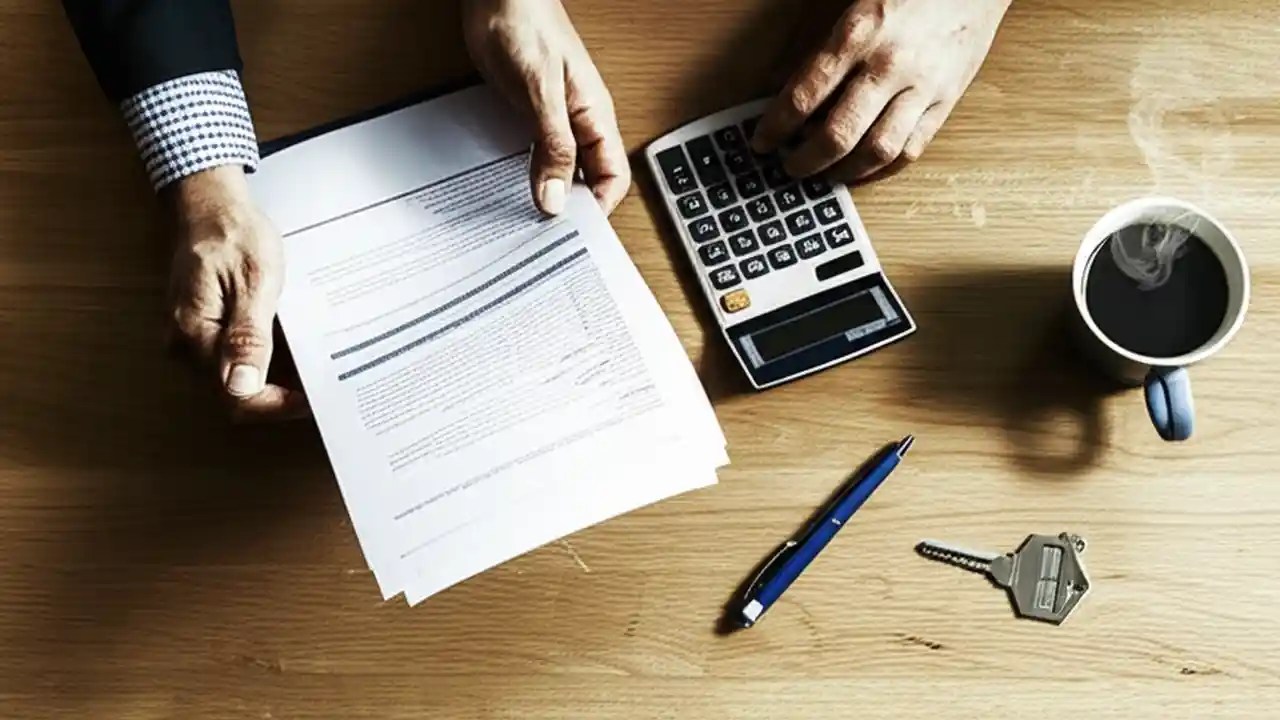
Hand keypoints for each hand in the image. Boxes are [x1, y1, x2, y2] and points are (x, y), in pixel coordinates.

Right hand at [164, 166, 307, 421]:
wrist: (211, 205)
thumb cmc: (233, 234)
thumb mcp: (254, 282)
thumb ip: (248, 337)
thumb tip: (240, 387)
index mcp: (195, 333)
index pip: (236, 396)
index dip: (277, 405)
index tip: (314, 399)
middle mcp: (187, 344)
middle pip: (238, 393)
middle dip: (282, 393)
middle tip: (323, 382)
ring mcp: (194, 338)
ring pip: (240, 378)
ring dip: (278, 377)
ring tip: (315, 364)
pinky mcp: (205, 330)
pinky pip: (237, 357)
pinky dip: (269, 359)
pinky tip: (295, 348)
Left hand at [463, 0, 629, 214]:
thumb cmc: (527, 22)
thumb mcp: (541, 90)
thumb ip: (553, 145)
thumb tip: (556, 198)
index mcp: (596, 116)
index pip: (613, 177)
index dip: (598, 206)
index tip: (573, 230)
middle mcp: (580, 124)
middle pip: (587, 180)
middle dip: (571, 208)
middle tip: (544, 234)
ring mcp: (555, 122)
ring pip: (561, 173)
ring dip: (547, 195)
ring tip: (527, 220)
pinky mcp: (530, 118)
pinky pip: (537, 158)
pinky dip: (527, 177)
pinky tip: (512, 190)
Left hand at [753, 0, 1010, 181]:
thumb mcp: (852, 7)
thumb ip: (815, 48)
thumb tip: (779, 88)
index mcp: (857, 33)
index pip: (803, 96)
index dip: (775, 127)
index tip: (761, 142)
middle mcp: (889, 64)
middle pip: (838, 134)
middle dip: (805, 161)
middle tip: (789, 167)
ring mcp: (921, 86)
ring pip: (876, 151)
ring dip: (843, 173)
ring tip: (823, 174)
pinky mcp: (946, 101)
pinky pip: (910, 150)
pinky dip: (880, 169)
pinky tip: (861, 170)